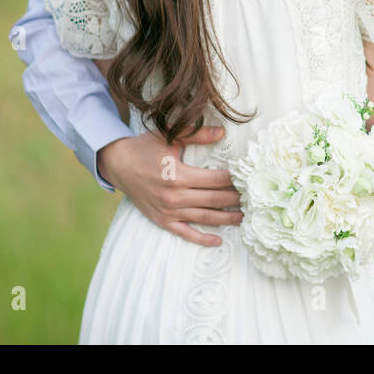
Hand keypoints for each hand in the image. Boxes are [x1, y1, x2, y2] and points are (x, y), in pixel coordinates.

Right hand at [96, 125, 241, 247]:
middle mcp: (175, 196)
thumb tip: (222, 132)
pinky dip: (202, 239)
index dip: (235, 179)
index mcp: (178, 175)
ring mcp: (169, 211)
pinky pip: (185, 233)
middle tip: (255, 198)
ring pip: (205, 218)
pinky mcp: (162, 220)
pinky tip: (218, 240)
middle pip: (215, 200)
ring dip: (227, 219)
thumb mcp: (170, 135)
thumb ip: (198, 134)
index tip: (250, 177)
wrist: (118, 164)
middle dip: (237, 199)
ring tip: (245, 217)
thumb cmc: (145, 147)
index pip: (216, 180)